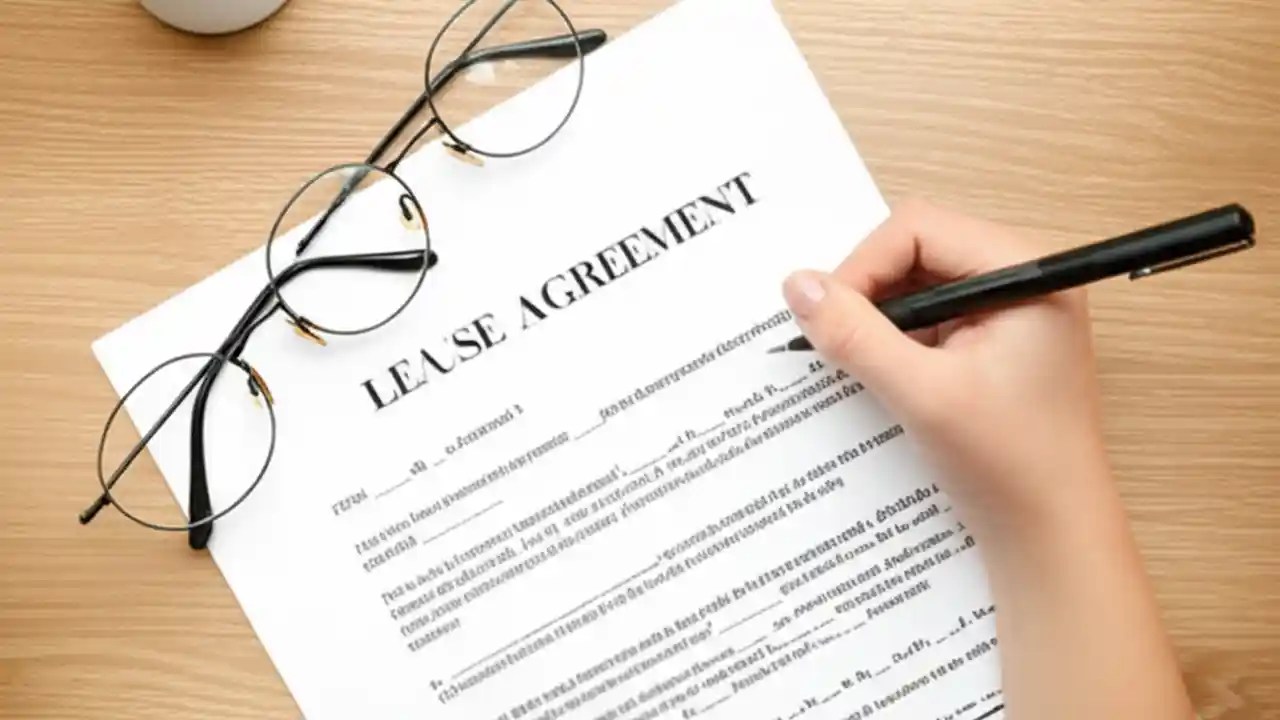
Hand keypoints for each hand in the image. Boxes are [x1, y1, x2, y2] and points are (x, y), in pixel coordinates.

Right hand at [781, 199, 1111, 542]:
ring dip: (878, 319)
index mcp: (1025, 273)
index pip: (918, 229)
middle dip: (868, 291)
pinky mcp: (992, 342)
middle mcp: (1021, 280)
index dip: (863, 265)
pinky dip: (893, 341)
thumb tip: (798, 286)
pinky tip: (878, 376)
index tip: (827, 316)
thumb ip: (856, 335)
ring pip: (917, 284)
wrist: (1052, 535)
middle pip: (916, 249)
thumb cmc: (1013, 466)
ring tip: (856, 363)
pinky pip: (927, 318)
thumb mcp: (923, 394)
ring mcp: (1008, 312)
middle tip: (835, 340)